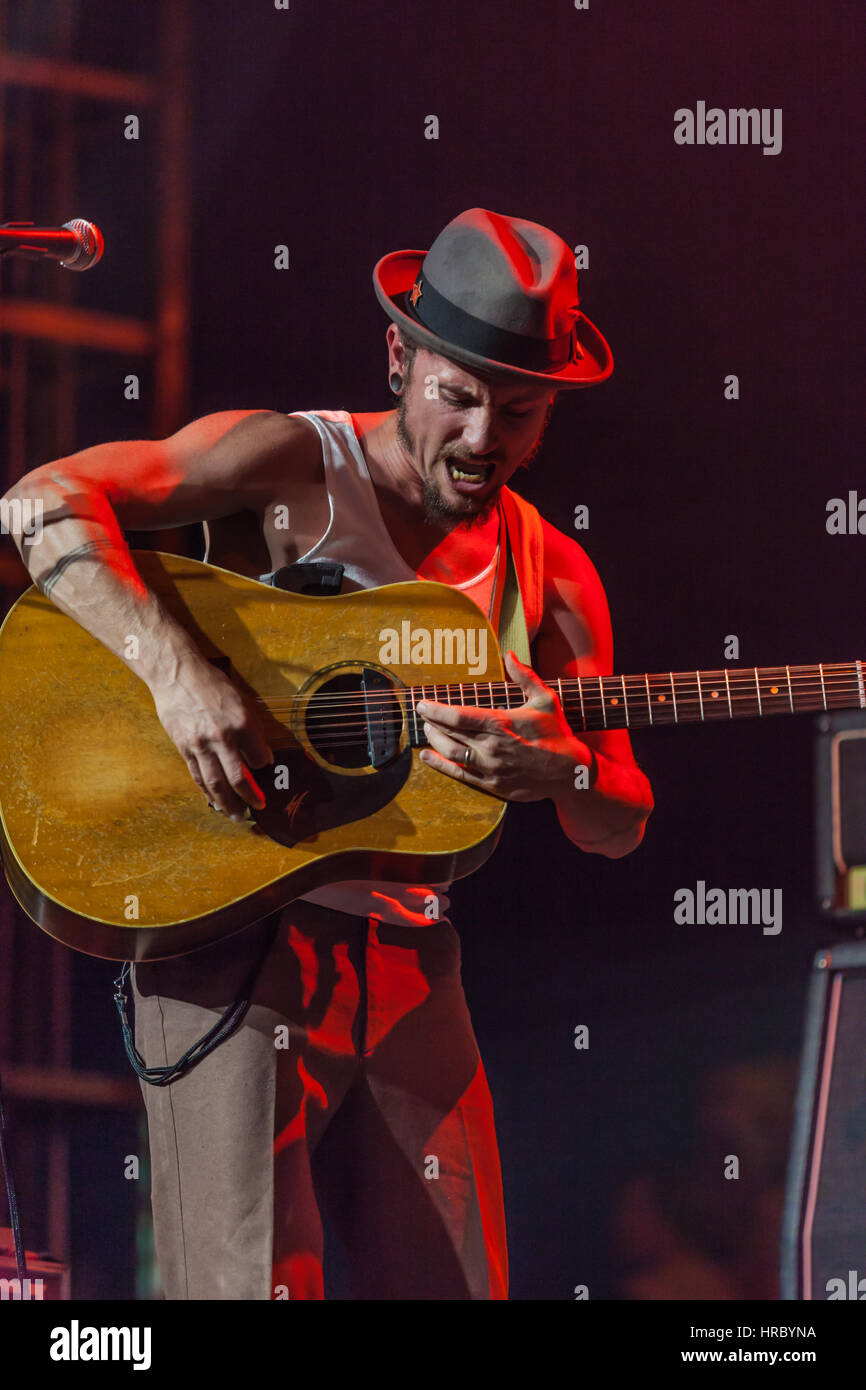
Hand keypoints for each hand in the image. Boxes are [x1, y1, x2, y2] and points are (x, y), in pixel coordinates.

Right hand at [149, 656, 272, 819]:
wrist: (177, 674)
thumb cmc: (211, 684)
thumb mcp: (240, 700)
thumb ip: (251, 728)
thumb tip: (260, 755)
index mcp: (241, 723)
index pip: (260, 757)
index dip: (264, 766)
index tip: (266, 769)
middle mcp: (222, 737)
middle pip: (237, 778)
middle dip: (250, 797)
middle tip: (257, 808)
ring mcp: (200, 745)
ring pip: (215, 783)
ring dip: (227, 802)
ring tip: (236, 814)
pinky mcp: (184, 748)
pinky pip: (197, 775)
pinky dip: (206, 791)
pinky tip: (214, 800)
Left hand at [416, 650, 592, 801]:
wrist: (571, 772)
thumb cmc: (557, 733)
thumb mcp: (545, 699)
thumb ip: (525, 676)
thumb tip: (509, 654)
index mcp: (501, 723)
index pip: (458, 715)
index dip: (435, 710)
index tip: (422, 704)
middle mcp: (491, 747)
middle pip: (450, 734)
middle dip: (432, 723)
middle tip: (423, 716)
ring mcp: (490, 768)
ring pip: (451, 754)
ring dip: (434, 742)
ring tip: (427, 731)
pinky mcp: (492, 785)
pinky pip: (459, 775)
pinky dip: (439, 766)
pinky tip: (427, 757)